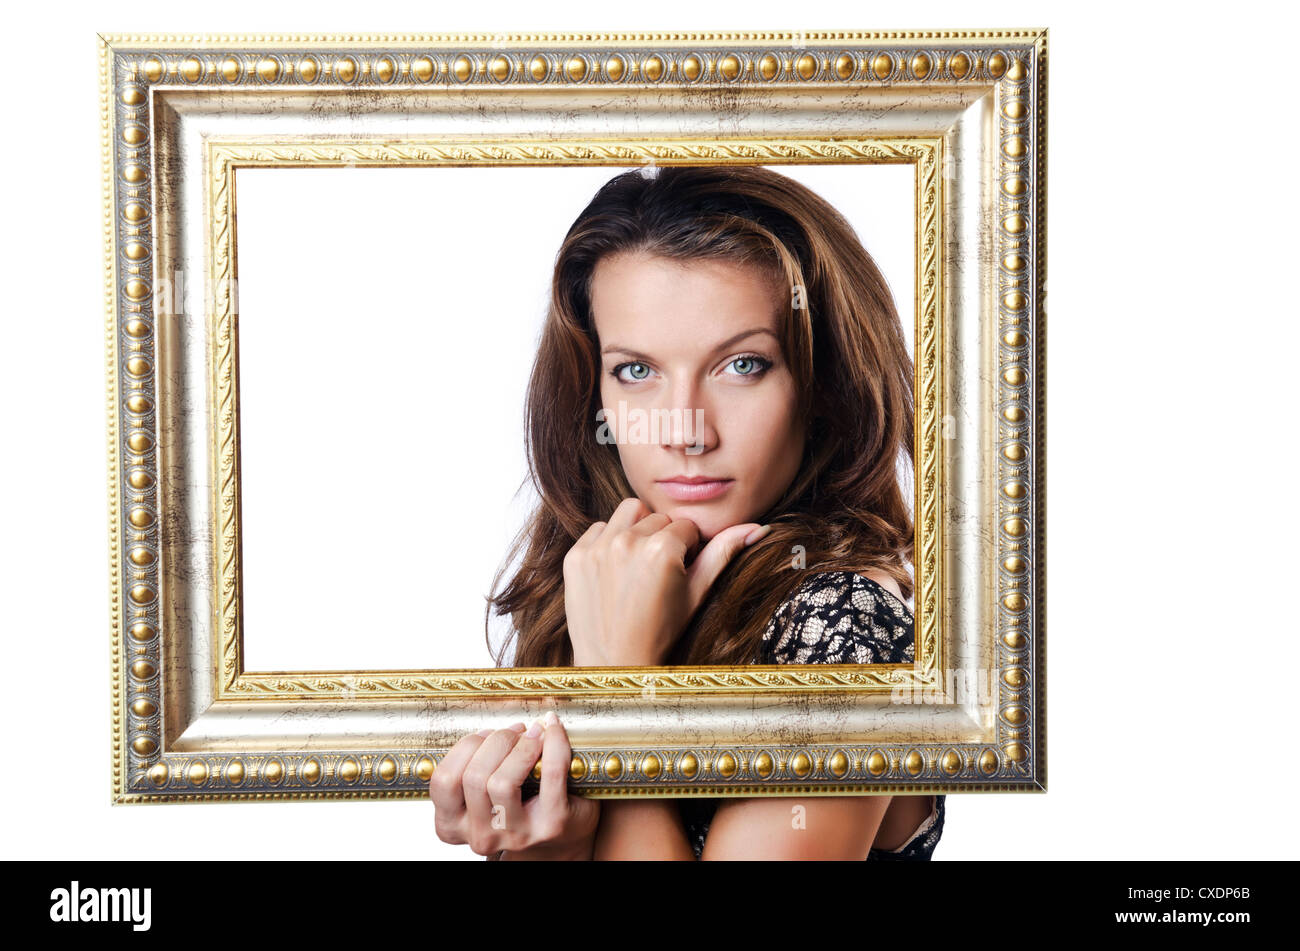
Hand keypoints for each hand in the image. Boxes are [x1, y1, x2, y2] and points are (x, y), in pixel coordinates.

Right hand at [429, 712, 600, 859]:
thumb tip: (493, 732)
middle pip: (473, 777)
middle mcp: (480, 836)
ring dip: (521, 744)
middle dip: (497, 740)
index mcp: (453, 825)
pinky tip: (553, 729)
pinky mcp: (550, 825)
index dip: (466, 746)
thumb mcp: (483, 787)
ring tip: (533, 734)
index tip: (487, 734)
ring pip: (502, 781)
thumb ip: (477, 762)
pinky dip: (554, 742)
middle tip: (515, 732)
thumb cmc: (521, 800)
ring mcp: (515, 835)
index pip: (443, 780)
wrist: (566, 831)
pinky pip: (549, 772)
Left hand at [563, 497, 767, 666]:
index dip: (688, 548)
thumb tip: (757, 527)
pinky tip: (615, 571)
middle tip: (659, 573)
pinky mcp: (575, 556)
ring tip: (639, 564)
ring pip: (628, 513)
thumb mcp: (697, 593)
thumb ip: (723, 553)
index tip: (680, 571)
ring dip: (636, 530)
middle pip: (658, 517)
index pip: (685, 526)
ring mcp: (597, 548)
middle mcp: (627, 542)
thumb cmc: (661, 633)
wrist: (615, 664)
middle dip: (663, 537)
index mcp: (662, 549)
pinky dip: (608, 542)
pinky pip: (598, 529)